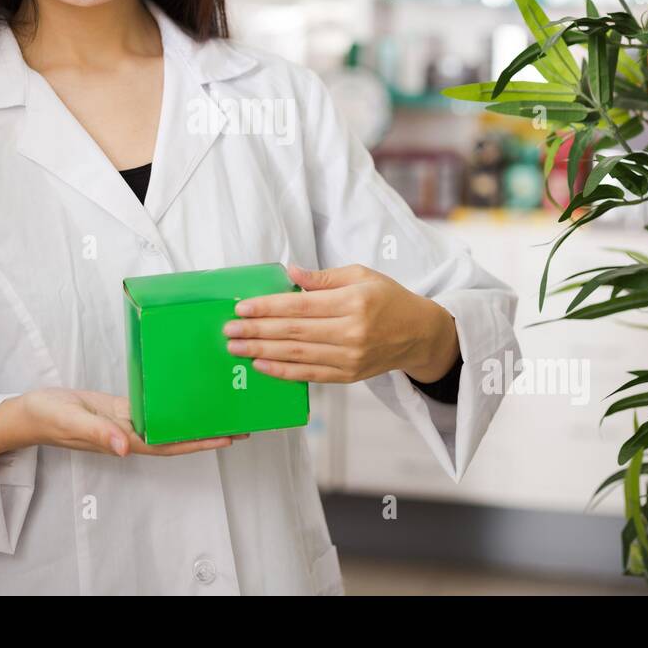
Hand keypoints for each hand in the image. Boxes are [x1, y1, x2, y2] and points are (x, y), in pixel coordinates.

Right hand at [0, 388, 249, 456]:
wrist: (29, 411)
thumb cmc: (47, 416)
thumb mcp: (71, 421)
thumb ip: (97, 433)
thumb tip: (126, 448)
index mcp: (122, 439)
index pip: (168, 444)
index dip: (198, 443)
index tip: (228, 437)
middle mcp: (130, 433)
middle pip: (176, 436)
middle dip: (207, 432)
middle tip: (242, 423)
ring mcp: (126, 422)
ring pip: (168, 421)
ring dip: (194, 417)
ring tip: (224, 407)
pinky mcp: (121, 408)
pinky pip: (153, 407)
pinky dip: (172, 402)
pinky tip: (188, 393)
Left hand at [223, 263, 460, 384]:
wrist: (419, 334)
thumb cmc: (388, 298)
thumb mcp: (361, 275)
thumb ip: (324, 277)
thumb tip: (290, 271)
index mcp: (353, 302)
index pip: (301, 306)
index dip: (268, 308)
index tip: (242, 308)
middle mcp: (351, 332)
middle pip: (294, 332)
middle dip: (256, 332)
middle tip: (228, 331)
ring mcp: (350, 357)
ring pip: (297, 356)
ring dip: (262, 353)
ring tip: (236, 348)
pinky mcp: (348, 376)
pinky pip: (309, 375)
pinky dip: (283, 372)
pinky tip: (261, 366)